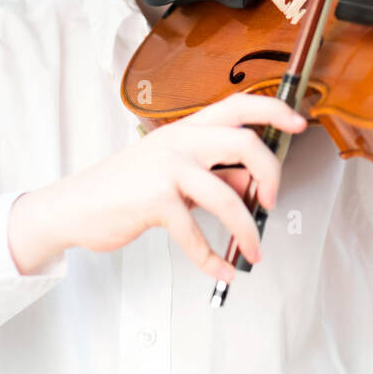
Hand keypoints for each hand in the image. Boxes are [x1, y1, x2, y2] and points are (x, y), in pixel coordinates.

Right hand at [8, 92, 306, 281]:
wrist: (74, 206)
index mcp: (187, 128)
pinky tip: (221, 268)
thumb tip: (253, 183)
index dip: (274, 110)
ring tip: (252, 249)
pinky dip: (213, 258)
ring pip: (227, 195)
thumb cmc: (125, 187)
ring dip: (247, 229)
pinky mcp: (155, 200)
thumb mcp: (173, 171)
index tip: (298, 123)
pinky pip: (196, 234)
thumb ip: (214, 172)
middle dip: (271, 174)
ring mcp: (167, 167)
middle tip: (271, 201)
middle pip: (246, 143)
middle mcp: (180, 140)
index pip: (239, 105)